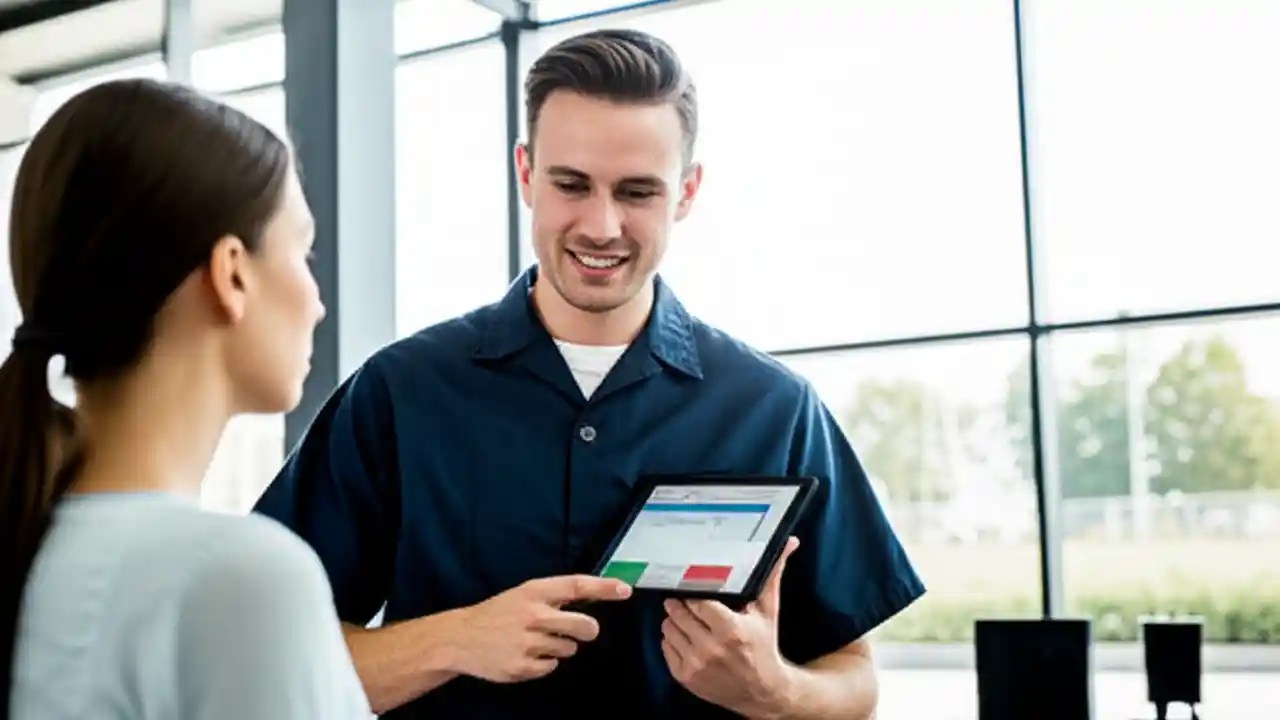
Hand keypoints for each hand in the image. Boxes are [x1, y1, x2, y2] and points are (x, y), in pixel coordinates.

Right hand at [450, 574, 630, 682]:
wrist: (461, 638)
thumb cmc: (498, 613)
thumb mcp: (524, 594)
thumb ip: (555, 597)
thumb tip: (593, 597)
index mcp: (534, 592)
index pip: (577, 586)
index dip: (604, 587)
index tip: (625, 589)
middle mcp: (533, 615)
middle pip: (584, 626)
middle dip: (588, 630)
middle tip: (583, 630)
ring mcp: (528, 643)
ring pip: (569, 649)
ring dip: (559, 646)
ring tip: (536, 641)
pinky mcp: (522, 666)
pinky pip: (551, 666)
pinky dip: (544, 662)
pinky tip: (526, 654)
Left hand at [661, 537, 800, 718]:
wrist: (763, 691)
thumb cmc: (764, 645)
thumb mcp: (768, 610)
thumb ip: (772, 575)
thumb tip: (789, 541)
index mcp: (731, 629)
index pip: (696, 601)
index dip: (692, 592)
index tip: (691, 586)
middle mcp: (711, 648)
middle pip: (678, 613)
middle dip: (680, 604)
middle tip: (685, 600)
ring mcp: (696, 664)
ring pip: (668, 629)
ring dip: (674, 621)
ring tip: (687, 618)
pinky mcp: (685, 677)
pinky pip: (665, 647)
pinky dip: (672, 640)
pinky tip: (686, 637)